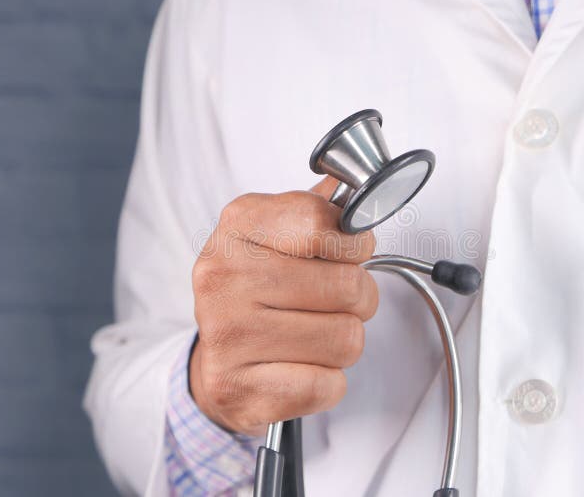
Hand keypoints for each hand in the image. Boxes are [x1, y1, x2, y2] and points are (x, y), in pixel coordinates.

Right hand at [189, 178, 377, 434]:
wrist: (218, 364)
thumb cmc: (258, 293)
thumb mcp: (280, 236)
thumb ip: (322, 211)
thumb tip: (365, 194)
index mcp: (238, 226)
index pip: (324, 223)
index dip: (354, 244)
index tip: (348, 254)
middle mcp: (224, 276)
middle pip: (348, 285)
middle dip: (358, 299)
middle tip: (333, 304)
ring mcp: (227, 334)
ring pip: (347, 339)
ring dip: (343, 343)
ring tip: (312, 337)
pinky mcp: (238, 388)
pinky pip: (328, 385)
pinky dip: (327, 381)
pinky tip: (298, 369)